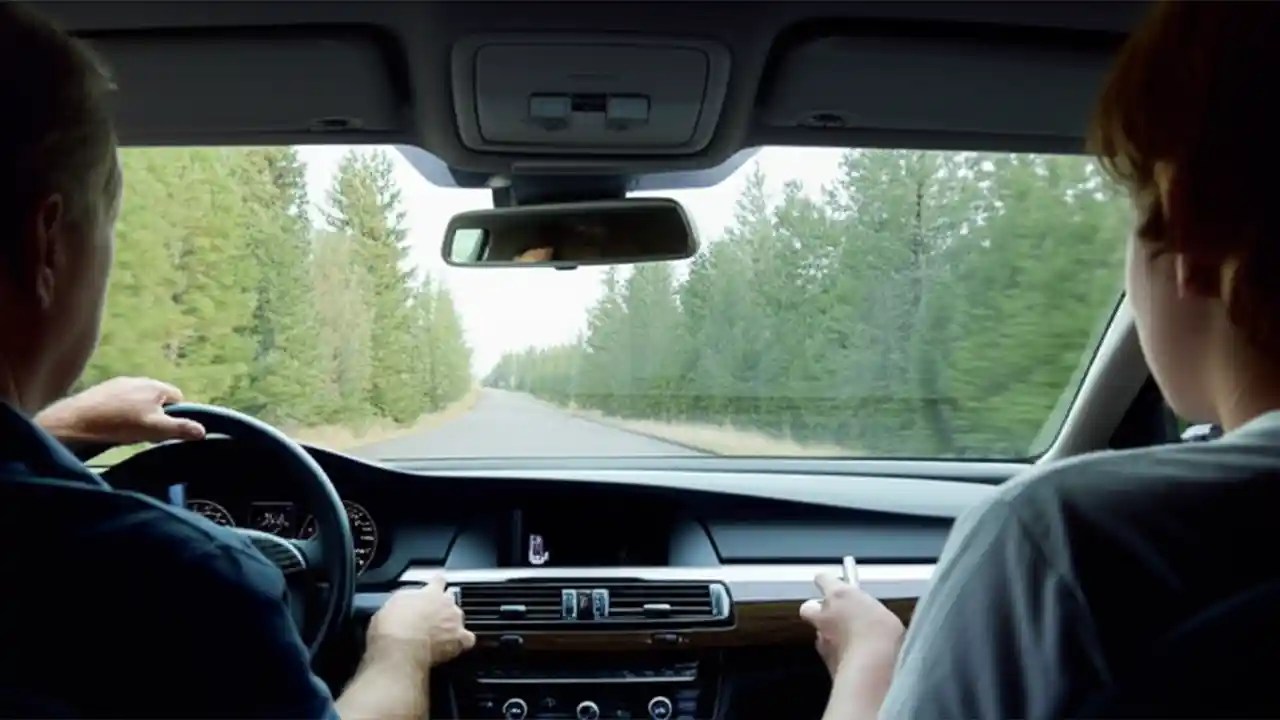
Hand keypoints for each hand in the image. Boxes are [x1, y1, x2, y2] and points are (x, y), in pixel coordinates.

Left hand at [35, 377, 204, 444]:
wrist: (75, 421)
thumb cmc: (120, 424)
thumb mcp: (156, 430)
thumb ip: (181, 428)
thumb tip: (204, 430)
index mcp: (156, 386)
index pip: (179, 398)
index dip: (177, 415)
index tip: (166, 431)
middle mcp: (139, 379)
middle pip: (158, 398)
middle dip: (157, 414)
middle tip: (147, 433)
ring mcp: (118, 382)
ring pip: (138, 399)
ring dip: (138, 413)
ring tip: (127, 431)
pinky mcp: (101, 389)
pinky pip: (120, 401)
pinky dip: (121, 411)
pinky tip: (111, 425)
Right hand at [365, 576, 475, 675]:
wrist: (400, 648)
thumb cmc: (391, 627)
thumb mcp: (392, 603)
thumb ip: (406, 599)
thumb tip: (407, 602)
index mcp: (430, 592)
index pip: (439, 580)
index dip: (437, 582)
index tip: (437, 582)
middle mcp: (446, 604)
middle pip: (451, 599)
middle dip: (443, 606)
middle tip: (430, 616)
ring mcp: (454, 622)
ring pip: (458, 617)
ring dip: (451, 623)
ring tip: (438, 634)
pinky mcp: (458, 640)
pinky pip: (466, 639)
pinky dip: (461, 642)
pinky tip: (453, 646)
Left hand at [799, 572, 903, 677]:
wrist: (871, 669)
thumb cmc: (883, 636)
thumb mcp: (883, 613)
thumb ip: (868, 610)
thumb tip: (870, 616)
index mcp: (839, 595)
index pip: (823, 579)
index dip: (827, 582)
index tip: (834, 585)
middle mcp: (824, 614)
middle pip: (809, 607)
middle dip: (819, 611)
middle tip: (837, 617)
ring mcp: (821, 639)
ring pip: (819, 633)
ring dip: (830, 635)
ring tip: (852, 643)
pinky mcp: (825, 661)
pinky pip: (828, 654)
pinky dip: (838, 655)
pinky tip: (854, 659)